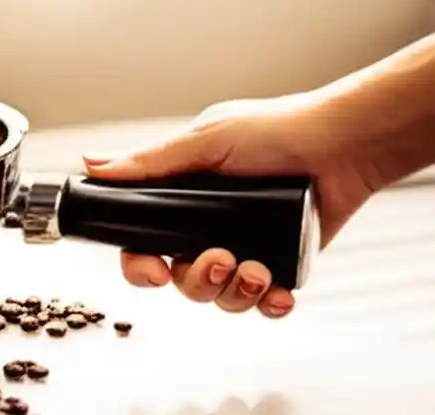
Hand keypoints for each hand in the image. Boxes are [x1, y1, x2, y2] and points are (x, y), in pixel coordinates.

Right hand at [82, 92, 380, 317]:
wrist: (341, 144)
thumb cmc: (276, 130)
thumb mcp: (205, 142)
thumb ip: (150, 164)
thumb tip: (93, 165)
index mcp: (183, 200)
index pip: (143, 244)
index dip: (141, 265)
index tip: (153, 271)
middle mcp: (209, 228)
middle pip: (182, 279)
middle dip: (198, 280)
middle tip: (219, 258)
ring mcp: (246, 248)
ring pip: (221, 296)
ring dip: (235, 291)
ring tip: (257, 268)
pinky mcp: (283, 265)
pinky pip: (265, 303)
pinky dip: (270, 304)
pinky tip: (278, 292)